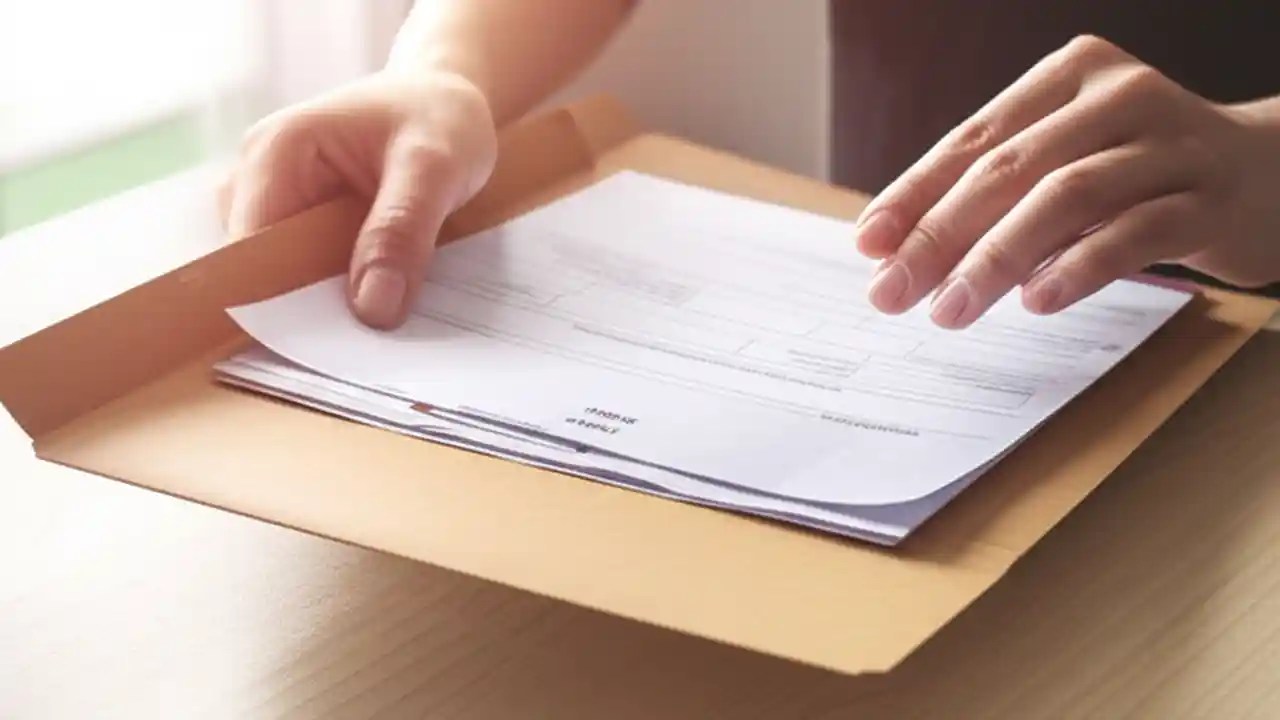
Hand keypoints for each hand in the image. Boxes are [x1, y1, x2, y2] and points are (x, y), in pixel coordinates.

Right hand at [219, 70, 497, 328]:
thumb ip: (402, 232)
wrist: (445, 99)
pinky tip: (376, 302)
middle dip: (306, 308)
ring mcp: (276, 202)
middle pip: (260, 268)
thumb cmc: (438, 117)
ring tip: (376, 324)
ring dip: (324, 304)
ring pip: (283, 277)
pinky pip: (307, 273)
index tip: (323, 345)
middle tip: (363, 345)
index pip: (250, 246)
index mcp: (276, 151)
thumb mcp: (435, 167)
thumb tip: (371, 309)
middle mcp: (259, 177)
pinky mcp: (300, 225)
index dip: (277, 301)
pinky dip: (337, 293)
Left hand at [855, 35, 1279, 327]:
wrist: (1271, 173)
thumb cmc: (1140, 170)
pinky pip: (1134, 232)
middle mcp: (1119, 97)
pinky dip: (1078, 267)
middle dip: (941, 236)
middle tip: (893, 293)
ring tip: (951, 311)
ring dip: (998, 260)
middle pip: (1011, 169)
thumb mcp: (1068, 160)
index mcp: (1070, 76)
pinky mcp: (1209, 200)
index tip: (869, 246)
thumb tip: (897, 250)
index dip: (915, 194)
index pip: (973, 139)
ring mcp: (1170, 145)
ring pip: (1067, 198)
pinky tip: (1035, 302)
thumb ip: (997, 190)